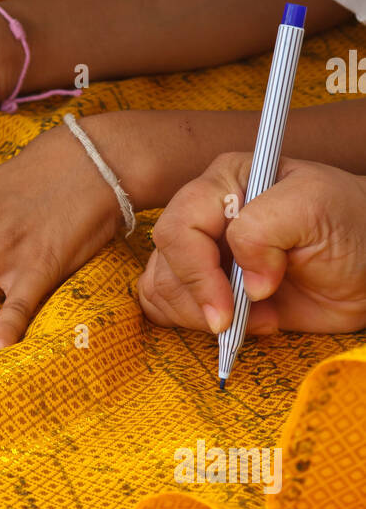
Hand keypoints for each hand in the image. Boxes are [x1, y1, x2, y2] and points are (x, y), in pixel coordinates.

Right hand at [138, 155, 365, 334]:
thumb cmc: (349, 225)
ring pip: (161, 288)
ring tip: (258, 318)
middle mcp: (205, 215)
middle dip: (201, 299)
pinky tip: (241, 325)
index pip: (180, 226)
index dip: (196, 271)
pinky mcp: (205, 287)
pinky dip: (192, 324)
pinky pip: (165, 306)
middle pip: (166, 261)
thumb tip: (244, 281)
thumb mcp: (315, 206)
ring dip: (202, 316)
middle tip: (247, 318)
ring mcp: (203, 252)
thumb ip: (264, 228)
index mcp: (224, 182)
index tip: (227, 308)